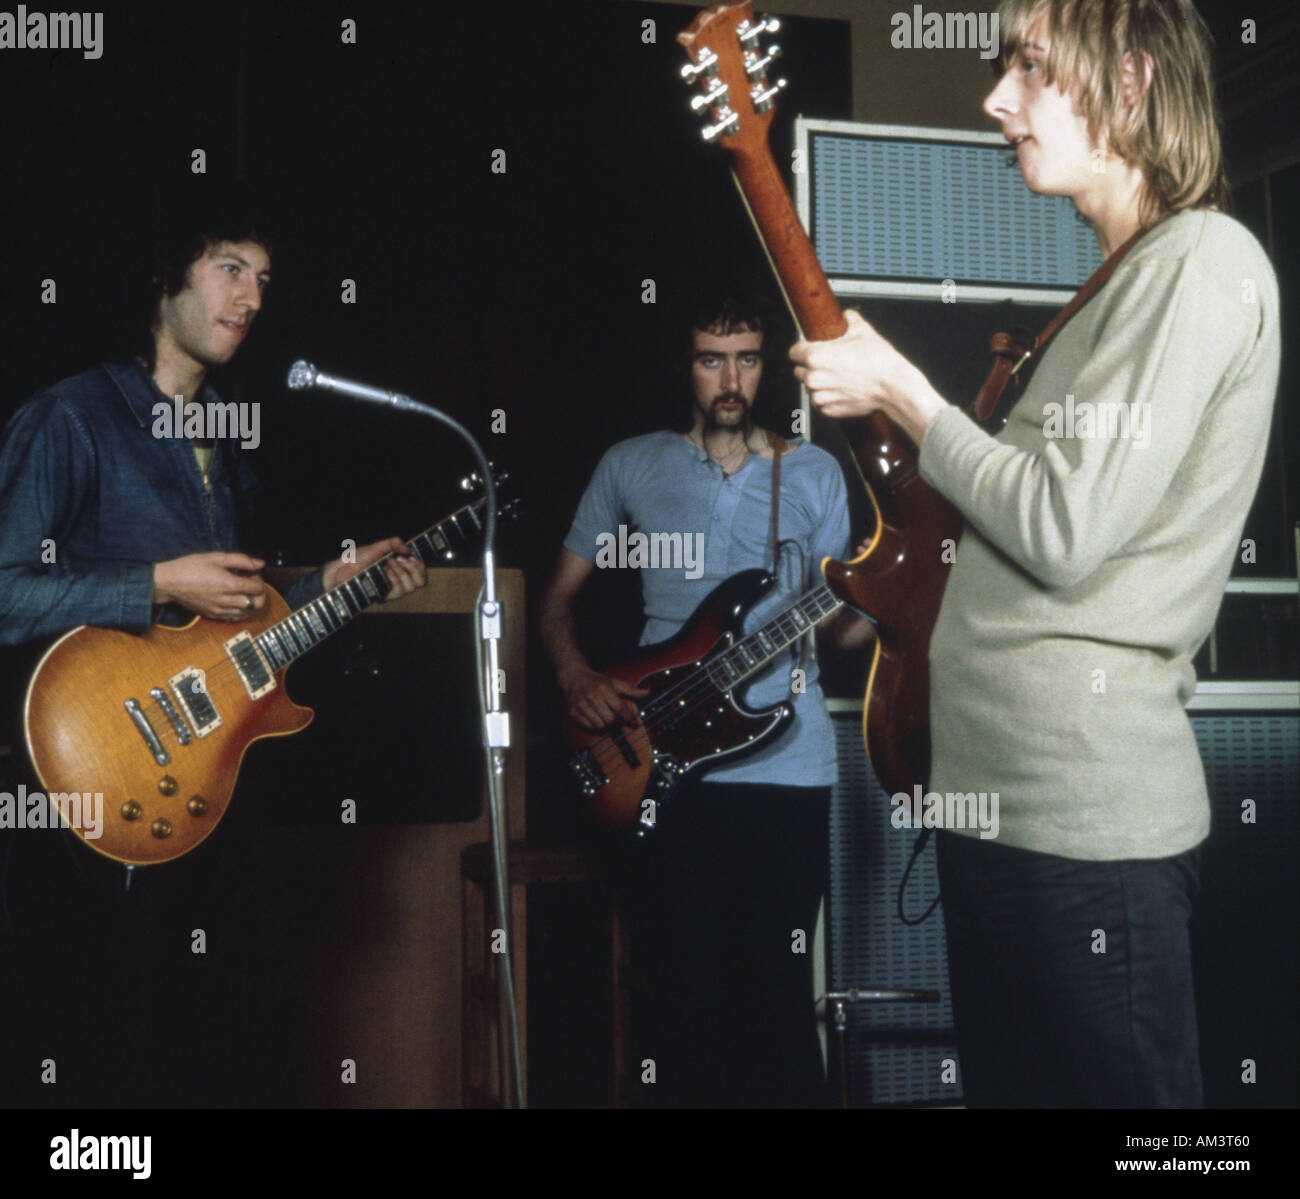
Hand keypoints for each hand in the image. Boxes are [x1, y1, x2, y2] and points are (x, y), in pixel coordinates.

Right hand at [153, 552, 266, 621]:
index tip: (253, 574)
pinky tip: (236, 600)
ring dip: (252, 602)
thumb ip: (241, 560)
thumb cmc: (190, 567)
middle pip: (258, 603)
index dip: (260, 580)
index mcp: (229, 584)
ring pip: (249, 613)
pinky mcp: (214, 616)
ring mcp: (220, 610)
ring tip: (244, 591)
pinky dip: (242, 610)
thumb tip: (260, 564)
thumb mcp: (216, 557)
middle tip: (253, 584)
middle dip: (261, 593)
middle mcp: (227, 600)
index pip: (258, 588)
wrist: (169, 583)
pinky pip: (236, 617)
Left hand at [322, 537, 426, 599]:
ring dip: (403, 572)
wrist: (343, 568)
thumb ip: (394, 544)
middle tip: (402, 559)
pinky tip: (386, 571)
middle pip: (421, 583)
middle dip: (415, 569)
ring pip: (411, 588)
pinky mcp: (383, 597)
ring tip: (390, 562)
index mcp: (400, 570)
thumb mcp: (378, 546)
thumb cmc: (358, 558)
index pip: (421, 574)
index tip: (413, 556)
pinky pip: (398, 592)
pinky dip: (395, 579)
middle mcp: (398, 582)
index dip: (422, 566)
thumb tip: (408, 550)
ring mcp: (390, 590)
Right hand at [560, 664, 650, 732]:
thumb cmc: (596, 681)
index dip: (629, 717)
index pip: (619, 707)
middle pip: (610, 719)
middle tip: (620, 721)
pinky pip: (589, 727)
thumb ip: (631, 690)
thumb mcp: (614, 683)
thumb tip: (648, 692)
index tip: (634, 723)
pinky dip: (596, 727)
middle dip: (618, 722)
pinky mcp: (573, 712)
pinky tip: (598, 720)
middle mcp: (591, 696)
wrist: (573, 677)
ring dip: (607, 726)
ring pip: (600, 725)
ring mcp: (581, 705)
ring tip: (608, 719)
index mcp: (603, 688)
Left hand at [790, 309, 946, 443]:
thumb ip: (850, 320)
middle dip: (810, 368)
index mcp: (815, 356)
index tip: (810, 350)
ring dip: (819, 385)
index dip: (802, 349)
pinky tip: (844, 391)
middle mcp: (812, 378)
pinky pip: (821, 404)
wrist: (893, 387)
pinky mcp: (829, 410)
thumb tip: (848, 315)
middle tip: (830, 365)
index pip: (794, 352)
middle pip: (800, 371)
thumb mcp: (864, 331)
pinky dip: (829, 399)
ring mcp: (820, 396)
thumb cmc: (878, 359)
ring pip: (810, 389)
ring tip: (839, 379)